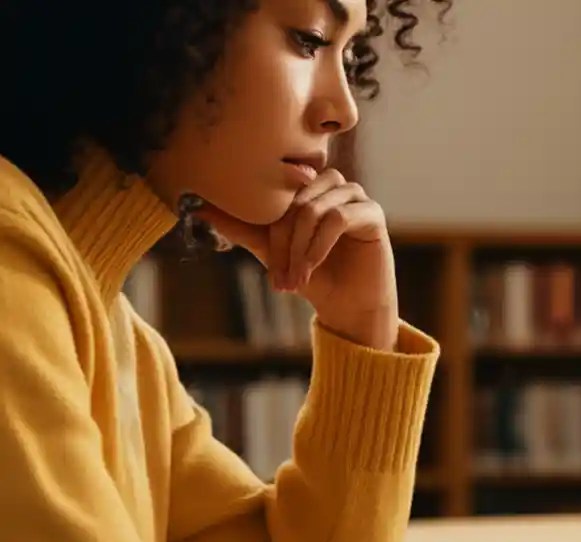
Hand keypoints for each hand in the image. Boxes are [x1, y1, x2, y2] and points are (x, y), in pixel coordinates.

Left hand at [195, 169, 399, 350]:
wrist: (348, 306)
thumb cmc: (313, 276)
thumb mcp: (270, 251)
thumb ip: (240, 227)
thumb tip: (196, 207)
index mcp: (306, 187)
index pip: (277, 195)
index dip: (269, 231)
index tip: (270, 270)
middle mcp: (332, 185)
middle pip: (294, 201)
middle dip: (283, 244)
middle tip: (281, 279)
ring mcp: (355, 196)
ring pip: (313, 209)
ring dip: (300, 248)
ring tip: (297, 278)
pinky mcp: (372, 213)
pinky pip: (338, 218)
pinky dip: (320, 246)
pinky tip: (314, 267)